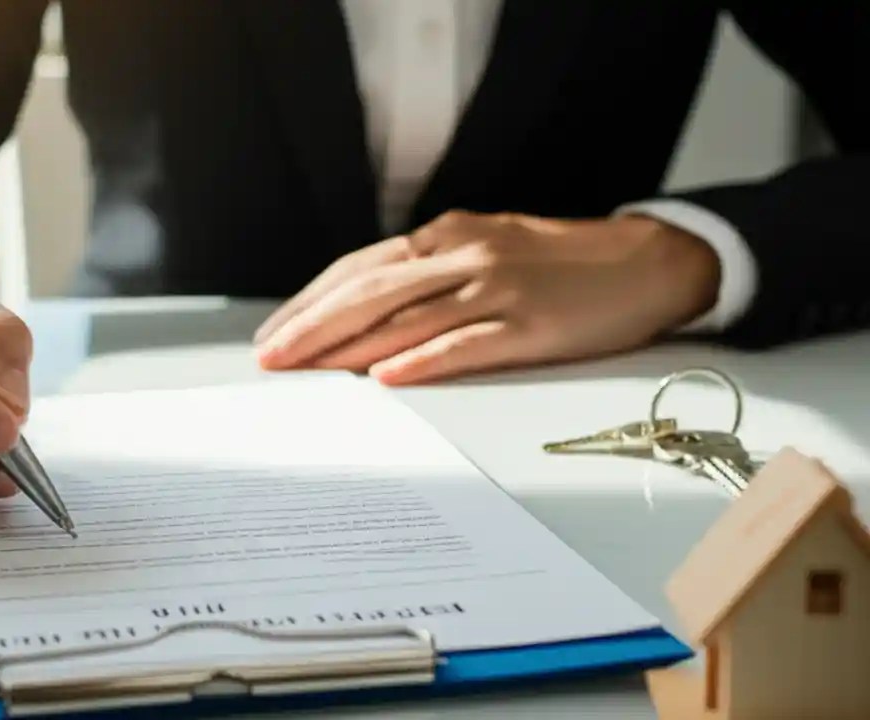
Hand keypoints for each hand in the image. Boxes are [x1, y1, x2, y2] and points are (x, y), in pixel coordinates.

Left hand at [254, 210, 718, 383]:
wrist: (647, 262)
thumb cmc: (556, 263)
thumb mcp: (484, 250)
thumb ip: (428, 276)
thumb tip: (365, 316)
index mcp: (446, 237)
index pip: (359, 270)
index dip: (311, 302)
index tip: (274, 333)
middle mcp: (463, 255)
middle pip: (369, 291)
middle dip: (311, 326)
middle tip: (270, 358)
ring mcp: (496, 289)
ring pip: (407, 318)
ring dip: (348, 349)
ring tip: (306, 373)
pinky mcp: (530, 326)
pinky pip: (466, 343)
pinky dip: (422, 360)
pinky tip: (386, 377)